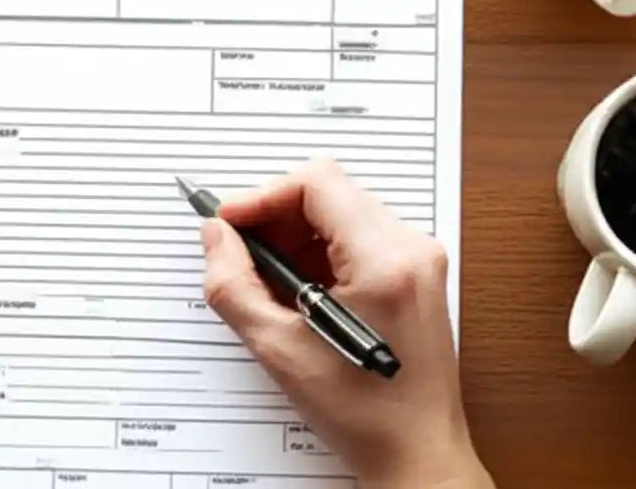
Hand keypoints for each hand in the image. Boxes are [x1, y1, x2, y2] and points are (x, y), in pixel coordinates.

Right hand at [200, 159, 492, 488]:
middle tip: (241, 252)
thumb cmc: (367, 416)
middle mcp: (411, 250)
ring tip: (269, 282)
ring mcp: (418, 260)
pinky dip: (318, 252)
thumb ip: (234, 286)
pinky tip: (298, 292)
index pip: (317, 183)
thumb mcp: (279, 350)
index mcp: (386, 262)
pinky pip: (357, 237)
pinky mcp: (415, 273)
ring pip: (340, 212)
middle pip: (329, 192)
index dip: (262, 196)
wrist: (416, 452)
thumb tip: (217, 238)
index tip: (231, 222)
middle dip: (275, 216)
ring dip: (295, 236)